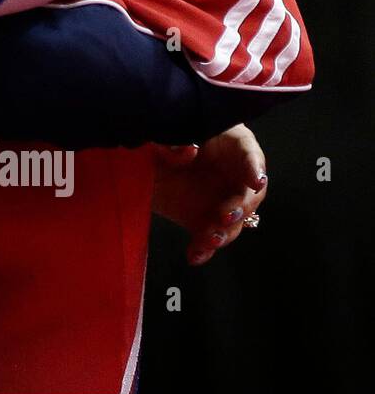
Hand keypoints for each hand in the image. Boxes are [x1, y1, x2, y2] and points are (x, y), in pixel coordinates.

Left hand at [151, 124, 268, 265]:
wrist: (137, 164)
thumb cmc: (157, 141)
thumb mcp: (161, 136)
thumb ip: (173, 141)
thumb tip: (188, 150)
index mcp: (226, 143)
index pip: (248, 152)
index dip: (254, 167)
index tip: (256, 181)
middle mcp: (231, 174)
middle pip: (248, 193)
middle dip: (241, 207)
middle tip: (225, 215)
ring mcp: (220, 200)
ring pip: (233, 221)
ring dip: (224, 232)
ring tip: (210, 240)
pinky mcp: (203, 221)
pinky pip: (209, 238)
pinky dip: (203, 249)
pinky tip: (194, 256)